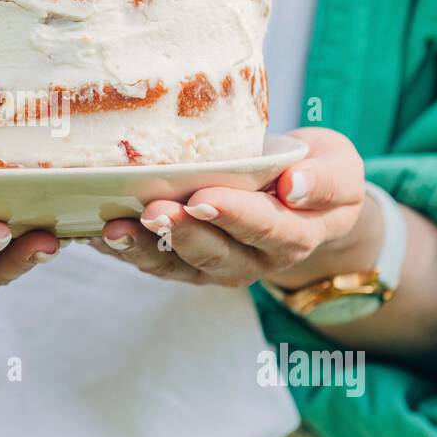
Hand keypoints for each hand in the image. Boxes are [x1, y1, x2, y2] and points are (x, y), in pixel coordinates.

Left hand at [89, 127, 373, 288]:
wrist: (301, 197)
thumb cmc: (318, 175)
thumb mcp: (340, 170)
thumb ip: (326, 181)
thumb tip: (296, 187)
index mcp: (294, 236)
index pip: (265, 229)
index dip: (234, 216)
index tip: (204, 198)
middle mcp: (253, 260)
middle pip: (215, 255)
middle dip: (182, 233)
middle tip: (154, 210)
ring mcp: (215, 266)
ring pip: (176, 267)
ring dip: (143, 248)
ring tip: (114, 228)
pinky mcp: (183, 263)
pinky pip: (151, 262)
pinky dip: (122, 248)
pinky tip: (95, 230)